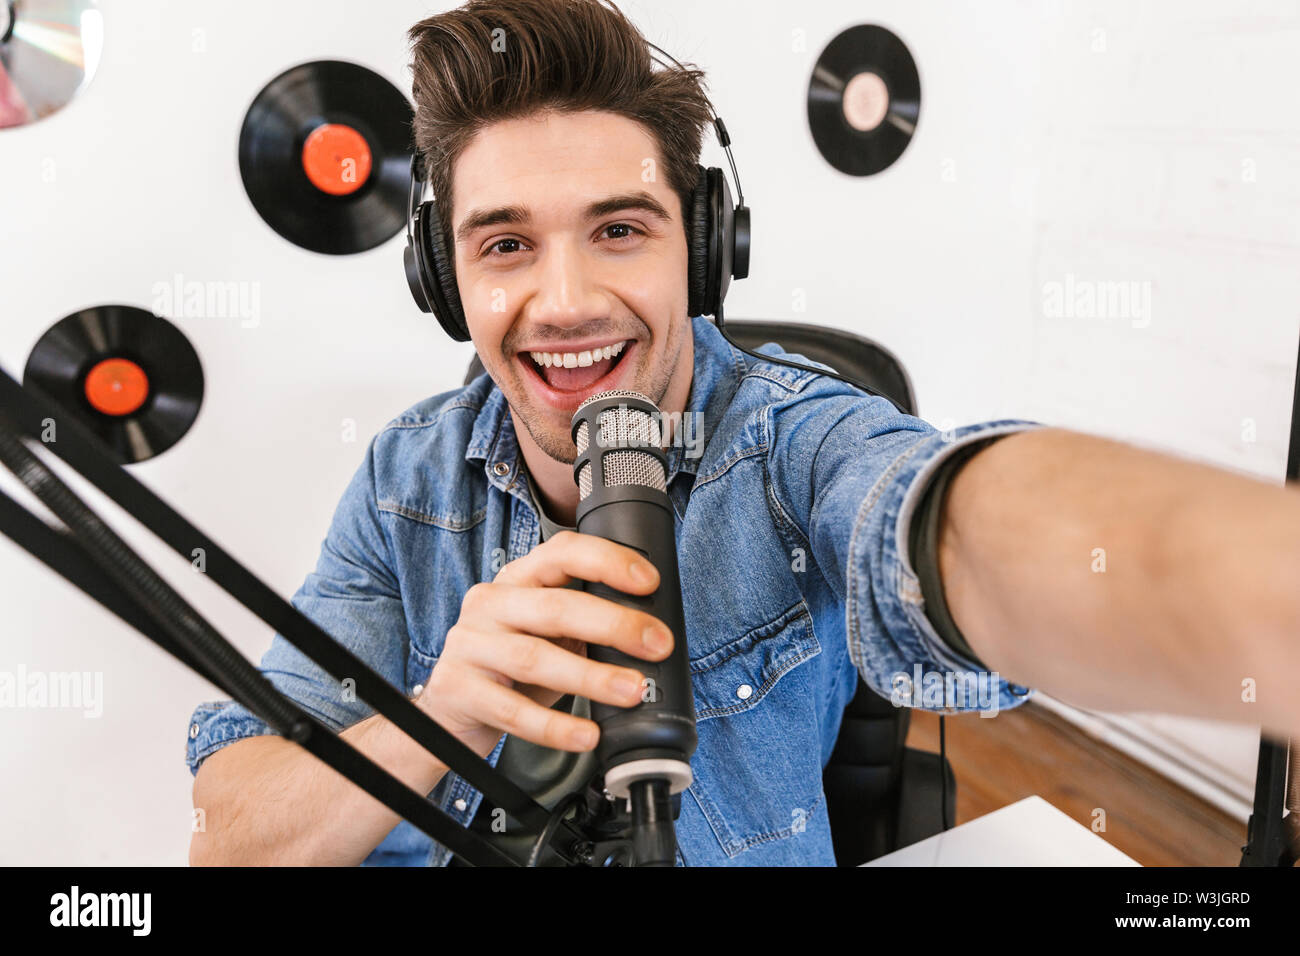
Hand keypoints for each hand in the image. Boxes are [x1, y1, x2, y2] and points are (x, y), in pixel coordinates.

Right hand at [415, 531, 674, 757]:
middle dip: (614, 624)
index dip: (607, 561)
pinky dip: (555, 727)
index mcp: (517, 579)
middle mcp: (490, 603)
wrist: (449, 712)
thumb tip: (650, 635)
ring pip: (535, 658)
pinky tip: (587, 736)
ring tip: (633, 691)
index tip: (650, 583)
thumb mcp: (546, 635)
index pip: (561, 552)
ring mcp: (469, 645)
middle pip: (556, 607)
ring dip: (591, 677)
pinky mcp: (457, 689)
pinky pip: (513, 711)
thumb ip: (585, 626)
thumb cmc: (511, 669)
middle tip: (658, 644)